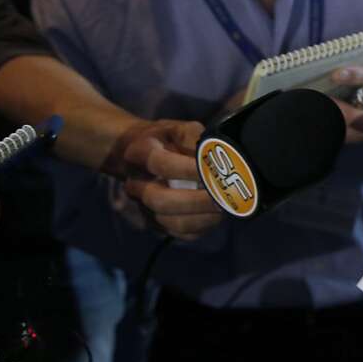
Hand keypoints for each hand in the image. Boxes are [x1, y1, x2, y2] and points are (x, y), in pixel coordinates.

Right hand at [107, 119, 222, 238]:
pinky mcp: (155, 223)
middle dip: (195, 200)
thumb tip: (218, 156)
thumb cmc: (168, 140)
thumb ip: (196, 139)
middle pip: (160, 200)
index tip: (213, 171)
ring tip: (226, 208)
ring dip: (200, 217)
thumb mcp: (180, 129)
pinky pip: (178, 232)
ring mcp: (143, 206)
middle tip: (223, 196)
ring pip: (168, 221)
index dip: (189, 170)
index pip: (162, 164)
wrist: (140, 157)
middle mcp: (136, 183)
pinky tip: (217, 216)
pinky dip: (200, 227)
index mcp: (140, 153)